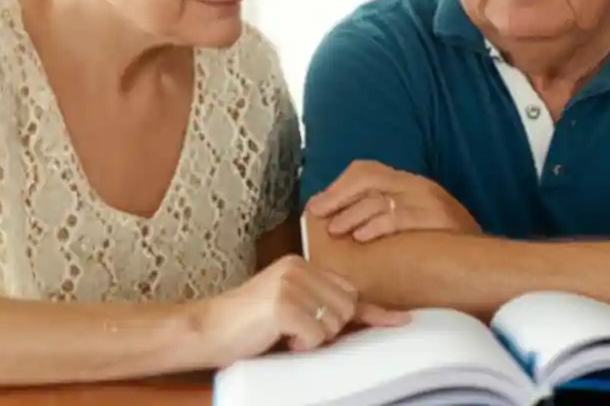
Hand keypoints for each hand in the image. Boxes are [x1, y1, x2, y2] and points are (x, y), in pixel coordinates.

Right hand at [193, 254, 408, 365]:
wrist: (207, 329)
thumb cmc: (248, 324)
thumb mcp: (289, 307)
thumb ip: (319, 305)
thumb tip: (358, 316)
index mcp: (302, 264)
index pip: (349, 288)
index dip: (375, 311)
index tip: (402, 320)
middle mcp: (299, 268)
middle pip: (346, 308)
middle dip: (329, 329)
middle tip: (297, 334)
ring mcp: (291, 284)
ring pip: (334, 323)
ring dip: (313, 339)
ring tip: (284, 334)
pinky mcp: (283, 304)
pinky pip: (315, 335)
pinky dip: (300, 345)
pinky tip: (279, 338)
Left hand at [305, 159, 481, 242]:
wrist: (490, 262)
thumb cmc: (444, 250)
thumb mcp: (415, 224)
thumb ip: (386, 216)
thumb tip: (341, 221)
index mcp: (411, 183)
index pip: (367, 170)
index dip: (338, 186)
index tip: (318, 205)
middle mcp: (419, 185)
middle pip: (368, 176)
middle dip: (338, 195)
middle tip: (318, 215)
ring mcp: (430, 200)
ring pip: (380, 196)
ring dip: (351, 213)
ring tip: (336, 229)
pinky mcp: (438, 218)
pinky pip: (399, 216)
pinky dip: (376, 225)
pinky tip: (361, 237)